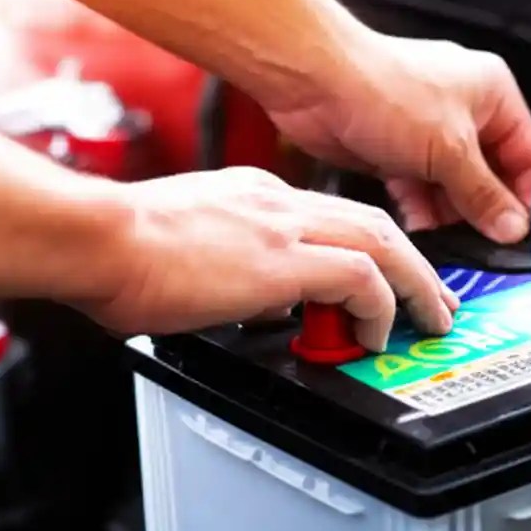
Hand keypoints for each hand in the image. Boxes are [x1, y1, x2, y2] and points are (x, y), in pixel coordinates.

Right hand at [76, 167, 458, 348]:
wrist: (96, 238)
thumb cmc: (119, 249)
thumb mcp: (192, 252)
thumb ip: (237, 271)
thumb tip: (267, 304)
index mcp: (255, 196)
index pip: (331, 218)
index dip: (368, 250)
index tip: (383, 278)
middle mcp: (278, 202)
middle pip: (373, 224)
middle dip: (414, 264)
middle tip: (434, 298)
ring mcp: (283, 226)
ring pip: (382, 244)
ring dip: (414, 285)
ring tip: (429, 318)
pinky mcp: (281, 261)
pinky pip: (359, 279)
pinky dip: (378, 307)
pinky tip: (374, 334)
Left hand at [267, 34, 530, 243]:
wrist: (315, 82)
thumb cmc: (382, 87)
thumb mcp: (450, 150)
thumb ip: (484, 194)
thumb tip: (512, 225)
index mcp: (492, 92)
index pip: (528, 151)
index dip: (528, 192)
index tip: (523, 229)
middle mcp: (462, 108)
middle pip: (490, 172)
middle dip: (484, 207)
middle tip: (485, 239)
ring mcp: (427, 129)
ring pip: (452, 184)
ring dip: (449, 212)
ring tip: (449, 234)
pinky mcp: (395, 148)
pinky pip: (419, 187)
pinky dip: (420, 207)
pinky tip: (419, 225)